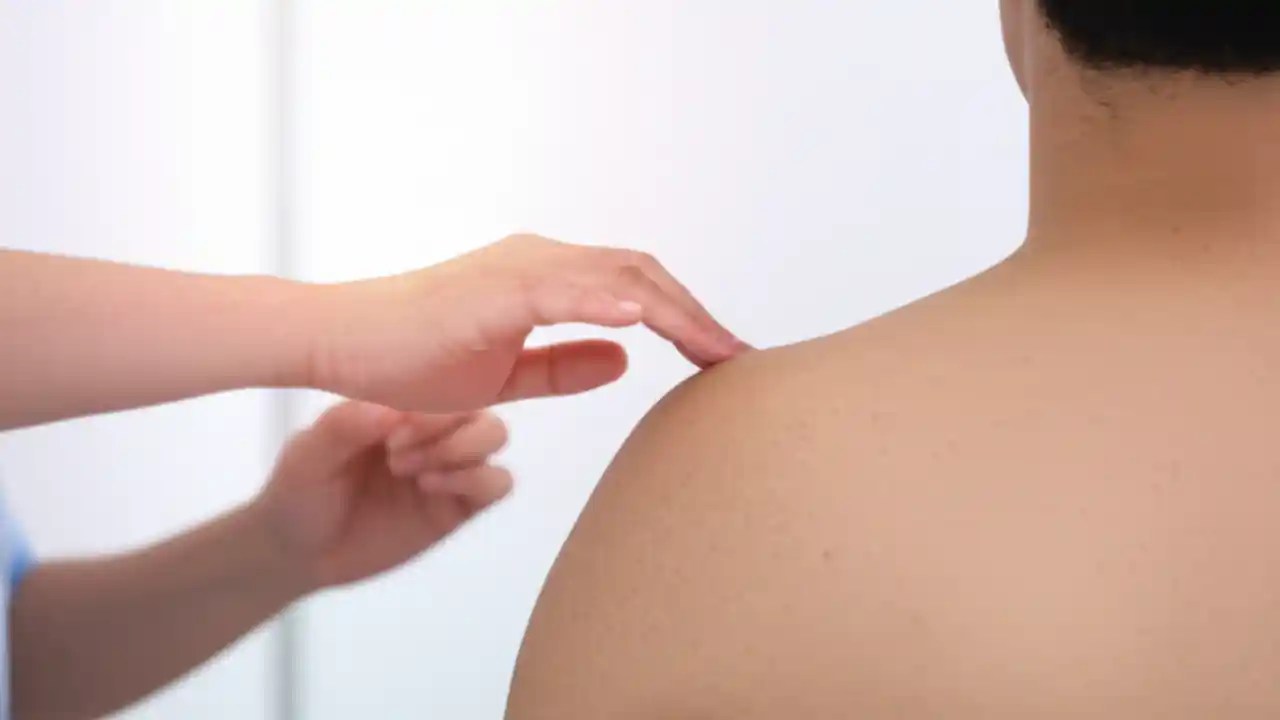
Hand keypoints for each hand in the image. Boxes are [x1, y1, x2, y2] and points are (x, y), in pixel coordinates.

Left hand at [254, 401, 510, 589]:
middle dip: (448, 431)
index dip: (428, 407)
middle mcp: (428, 430)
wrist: (297, 552)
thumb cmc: (299, 491)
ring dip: (464, 453)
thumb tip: (394, 410)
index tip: (391, 437)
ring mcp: (446, 467)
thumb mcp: (309, 453)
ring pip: (495, 438)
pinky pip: (498, 483)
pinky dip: (479, 481)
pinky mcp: (457, 506)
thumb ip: (346, 426)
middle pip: (477, 402)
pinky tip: (431, 491)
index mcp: (397, 404)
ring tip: (416, 476)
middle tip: (398, 459)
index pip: (441, 383)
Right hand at [307, 234, 748, 412]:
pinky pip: (562, 291)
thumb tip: (625, 359)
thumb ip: (565, 365)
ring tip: (717, 348)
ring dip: (674, 312)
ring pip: (617, 277)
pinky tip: (643, 322)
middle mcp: (540, 261)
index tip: (723, 358)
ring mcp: (519, 269)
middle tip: (741, 358)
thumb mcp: (507, 374)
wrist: (344, 345)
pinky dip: (606, 302)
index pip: (635, 287)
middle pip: (642, 274)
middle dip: (697, 316)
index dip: (685, 319)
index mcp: (545, 278)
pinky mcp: (494, 289)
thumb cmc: (414, 360)